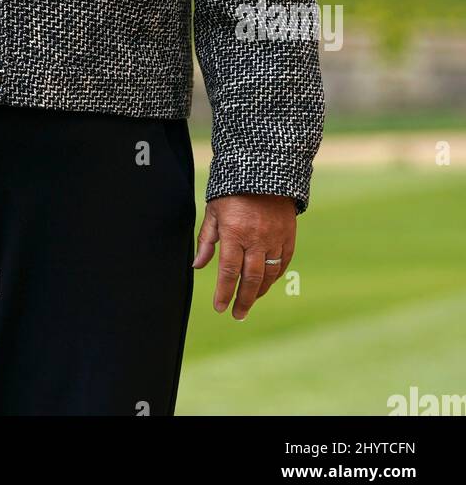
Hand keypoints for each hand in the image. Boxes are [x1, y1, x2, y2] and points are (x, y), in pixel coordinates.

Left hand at [192, 193, 296, 318]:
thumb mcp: (214, 211)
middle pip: (250, 279)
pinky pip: (282, 263)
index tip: (219, 307)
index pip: (228, 271)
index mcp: (234, 232)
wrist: (264, 170)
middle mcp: (256, 238)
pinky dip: (274, 277)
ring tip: (249, 302)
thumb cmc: (232, 190)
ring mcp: (275, 238)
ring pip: (268, 275)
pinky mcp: (288, 236)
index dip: (224, 292)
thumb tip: (197, 265)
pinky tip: (265, 284)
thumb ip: (207, 239)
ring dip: (258, 292)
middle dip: (243, 301)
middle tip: (237, 315)